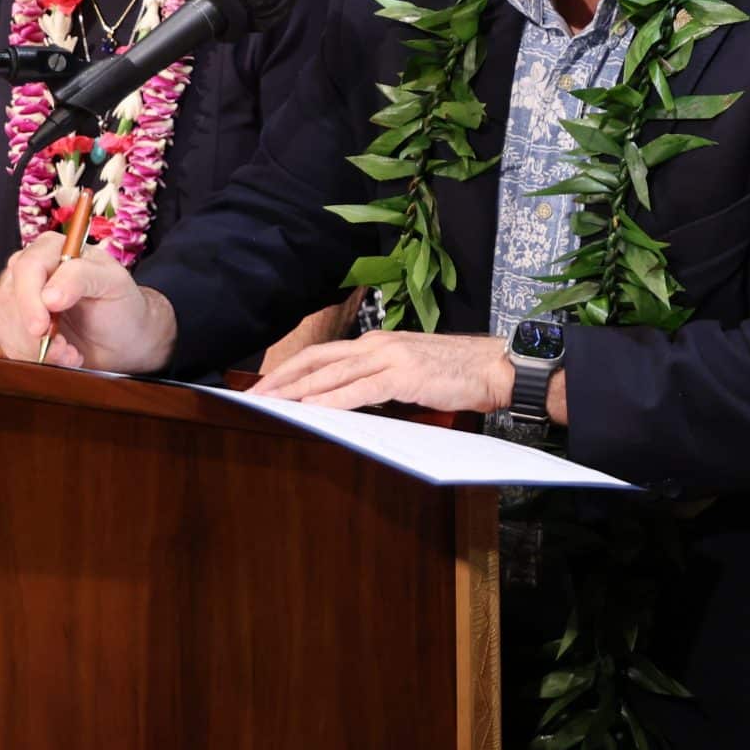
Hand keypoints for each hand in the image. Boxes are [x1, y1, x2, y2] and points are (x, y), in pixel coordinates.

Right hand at [0, 231, 175, 371]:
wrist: (123, 338)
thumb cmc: (120, 304)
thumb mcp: (113, 283)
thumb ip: (82, 276)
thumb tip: (48, 295)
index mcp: (53, 249)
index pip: (27, 267)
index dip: (30, 298)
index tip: (42, 327)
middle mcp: (30, 270)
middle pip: (10, 297)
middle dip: (33, 332)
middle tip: (63, 348)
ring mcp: (18, 297)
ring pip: (7, 324)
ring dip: (37, 348)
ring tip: (70, 352)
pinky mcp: (14, 324)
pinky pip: (10, 343)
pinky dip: (34, 357)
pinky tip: (61, 356)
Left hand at [249, 331, 518, 414]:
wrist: (495, 367)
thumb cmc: (459, 372)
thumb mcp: (413, 370)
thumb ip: (381, 379)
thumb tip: (352, 398)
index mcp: (379, 342)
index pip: (325, 354)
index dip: (292, 369)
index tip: (268, 386)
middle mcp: (378, 344)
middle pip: (317, 359)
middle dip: (282, 378)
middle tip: (254, 395)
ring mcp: (389, 358)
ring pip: (331, 373)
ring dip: (297, 390)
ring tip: (271, 403)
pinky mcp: (402, 376)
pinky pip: (358, 390)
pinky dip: (330, 399)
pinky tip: (311, 408)